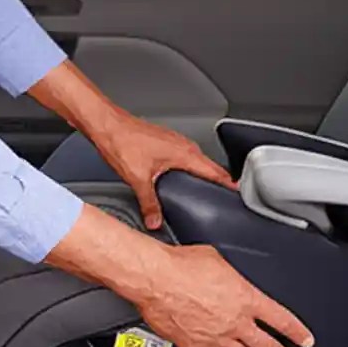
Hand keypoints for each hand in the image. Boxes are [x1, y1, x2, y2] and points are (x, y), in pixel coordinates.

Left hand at [28, 60, 234, 229]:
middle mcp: (184, 145)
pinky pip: (186, 157)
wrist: (107, 124)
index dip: (229, 183)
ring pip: (197, 161)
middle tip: (227, 195)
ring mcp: (175, 141)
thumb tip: (155, 221)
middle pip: (210, 167)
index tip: (240, 192)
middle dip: (219, 181)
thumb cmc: (122, 142)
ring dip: (204, 174)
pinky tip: (182, 176)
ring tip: (208, 188)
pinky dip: (190, 167)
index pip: (216, 172)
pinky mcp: (165, 142)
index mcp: (185, 154)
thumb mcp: (138, 179)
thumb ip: (150, 204)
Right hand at [131, 244, 312, 346]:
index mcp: (246, 297)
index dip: (296, 332)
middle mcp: (236, 321)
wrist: (157, 280)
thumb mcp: (218, 260)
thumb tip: (227, 276)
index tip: (305, 340)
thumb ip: (229, 275)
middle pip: (268, 345)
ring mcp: (217, 337)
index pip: (281, 319)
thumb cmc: (182, 265)